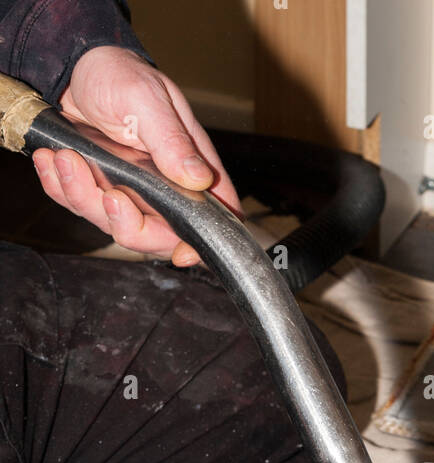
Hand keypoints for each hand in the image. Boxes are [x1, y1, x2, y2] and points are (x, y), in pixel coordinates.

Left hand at [31, 46, 240, 264]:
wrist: (74, 65)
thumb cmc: (119, 74)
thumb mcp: (146, 99)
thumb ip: (172, 141)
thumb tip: (199, 179)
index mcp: (187, 165)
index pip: (210, 215)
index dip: (200, 242)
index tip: (182, 253)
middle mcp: (161, 187)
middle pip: (157, 236)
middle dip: (129, 227)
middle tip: (109, 196)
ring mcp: (127, 192)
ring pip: (111, 224)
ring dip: (83, 196)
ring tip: (65, 158)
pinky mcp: (95, 188)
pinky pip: (77, 205)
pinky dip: (59, 187)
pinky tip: (51, 159)